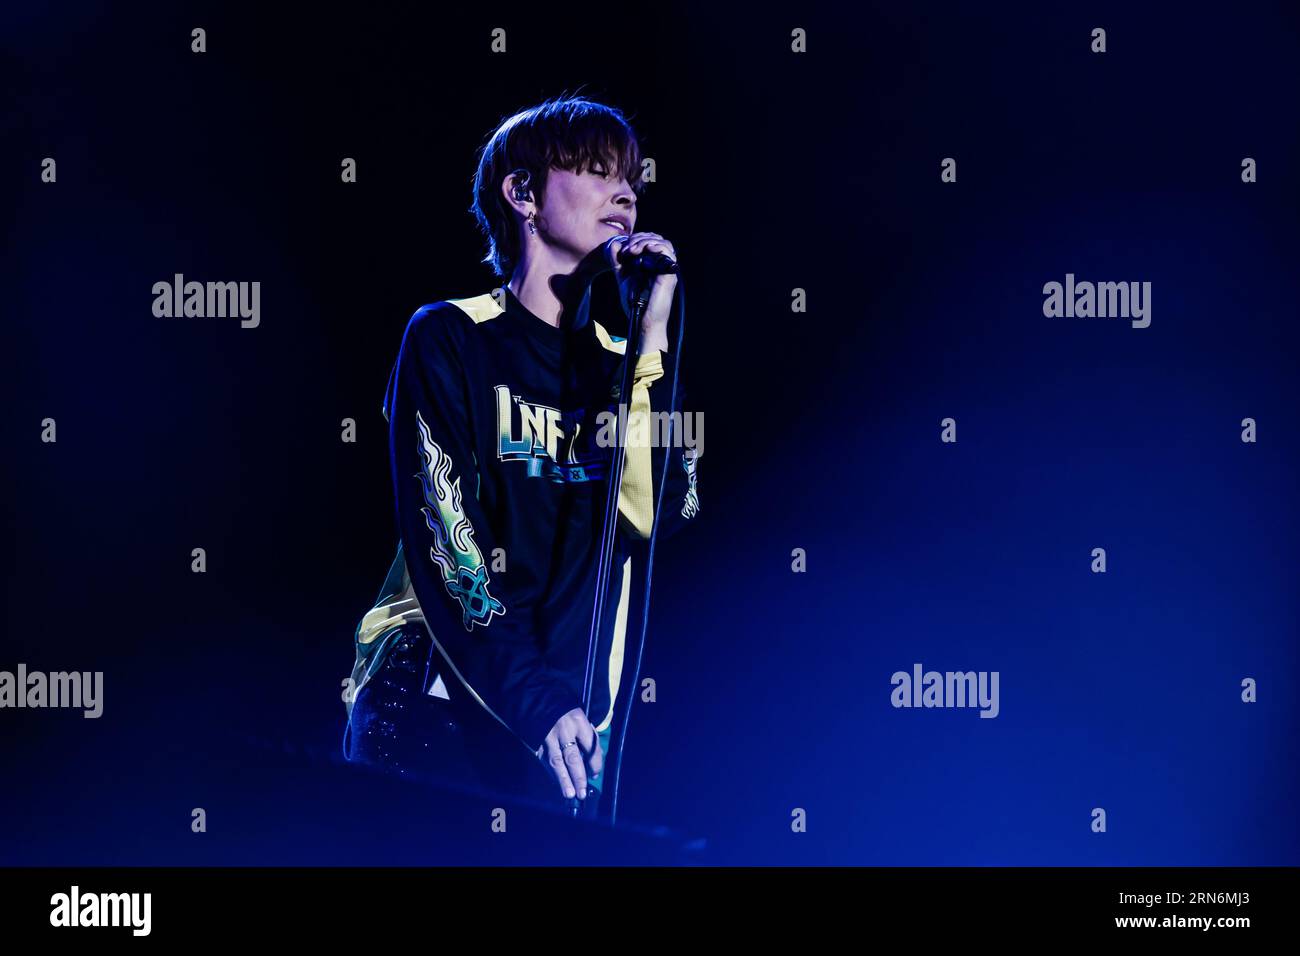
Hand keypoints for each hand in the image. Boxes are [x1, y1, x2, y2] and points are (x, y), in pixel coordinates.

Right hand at [541, 707, 603, 800]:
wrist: (541, 702)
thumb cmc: (567, 714)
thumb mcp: (581, 720)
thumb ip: (588, 741)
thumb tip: (593, 768)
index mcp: (578, 721)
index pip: (590, 745)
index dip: (594, 763)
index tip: (595, 775)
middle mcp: (563, 730)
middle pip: (572, 756)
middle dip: (578, 776)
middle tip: (581, 792)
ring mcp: (548, 737)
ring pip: (556, 762)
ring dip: (563, 780)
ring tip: (569, 794)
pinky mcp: (536, 743)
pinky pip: (545, 761)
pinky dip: (552, 774)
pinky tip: (558, 784)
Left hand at [609, 232, 676, 352]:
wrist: (643, 320)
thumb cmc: (635, 303)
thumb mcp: (623, 277)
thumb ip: (618, 262)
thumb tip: (613, 244)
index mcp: (654, 264)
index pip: (651, 241)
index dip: (637, 239)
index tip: (623, 249)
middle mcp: (663, 265)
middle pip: (657, 239)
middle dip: (639, 239)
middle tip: (627, 249)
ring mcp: (667, 269)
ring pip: (662, 242)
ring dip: (644, 241)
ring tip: (632, 250)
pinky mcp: (669, 273)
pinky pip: (666, 251)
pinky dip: (652, 246)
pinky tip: (639, 252)